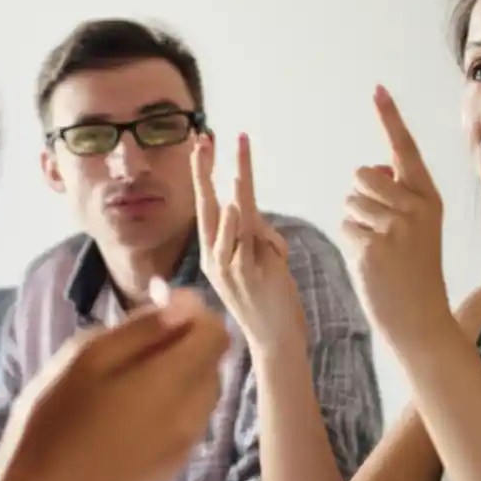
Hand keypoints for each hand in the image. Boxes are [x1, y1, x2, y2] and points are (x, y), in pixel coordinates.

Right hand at [0, 286, 230, 480]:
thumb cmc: (55, 421)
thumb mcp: (88, 357)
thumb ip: (144, 327)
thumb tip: (185, 303)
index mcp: (173, 380)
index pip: (216, 332)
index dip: (191, 312)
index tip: (153, 307)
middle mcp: (192, 413)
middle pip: (211, 361)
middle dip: (182, 343)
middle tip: (130, 343)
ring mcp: (185, 445)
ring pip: (201, 392)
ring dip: (177, 374)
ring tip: (125, 380)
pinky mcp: (172, 467)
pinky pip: (187, 421)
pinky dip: (169, 405)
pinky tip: (126, 414)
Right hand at [190, 133, 305, 352]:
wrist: (276, 341)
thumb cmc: (271, 301)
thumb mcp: (264, 260)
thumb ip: (257, 235)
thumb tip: (251, 214)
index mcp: (215, 254)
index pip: (209, 206)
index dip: (205, 175)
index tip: (204, 146)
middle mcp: (214, 259)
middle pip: (208, 206)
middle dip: (205, 171)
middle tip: (204, 140)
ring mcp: (227, 267)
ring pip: (231, 221)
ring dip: (242, 206)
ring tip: (248, 209)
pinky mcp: (243, 274)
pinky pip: (240, 241)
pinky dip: (236, 225)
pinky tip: (233, 205)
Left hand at [340, 86, 452, 346]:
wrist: (419, 318)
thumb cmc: (411, 271)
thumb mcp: (417, 227)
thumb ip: (397, 195)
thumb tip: (369, 171)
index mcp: (428, 196)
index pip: (405, 149)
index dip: (390, 118)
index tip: (377, 89)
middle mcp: (416, 205)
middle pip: (361, 176)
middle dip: (360, 199)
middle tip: (382, 233)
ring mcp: (395, 225)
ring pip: (349, 202)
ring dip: (355, 223)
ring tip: (378, 250)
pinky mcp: (373, 245)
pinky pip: (344, 227)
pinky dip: (351, 244)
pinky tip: (371, 263)